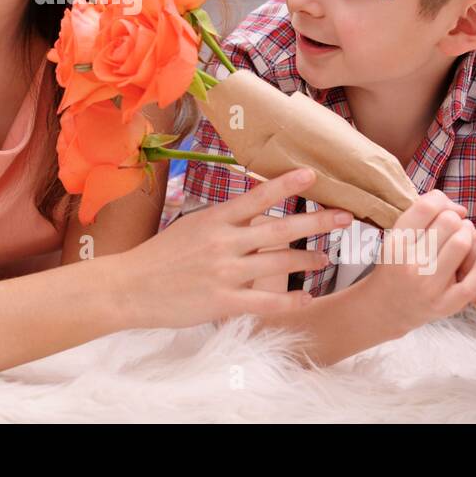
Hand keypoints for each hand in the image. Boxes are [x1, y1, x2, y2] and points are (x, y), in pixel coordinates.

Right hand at [117, 167, 354, 329]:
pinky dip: (289, 300)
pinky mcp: (223, 301)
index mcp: (214, 219)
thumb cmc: (159, 256)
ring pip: (278, 264)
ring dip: (308, 260)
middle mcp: (223, 242)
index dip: (286, 185)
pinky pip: (265, 301)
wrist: (129, 287)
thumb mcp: (190, 226)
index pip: (256, 196)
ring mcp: (224, 273)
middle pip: (279, 229)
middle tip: (345, 217)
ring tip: (328, 258)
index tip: (311, 174)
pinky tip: (307, 298)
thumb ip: (223, 220)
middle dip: (316, 222)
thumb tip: (251, 208)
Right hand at [365, 189, 475, 335]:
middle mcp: (410, 263)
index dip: (442, 201)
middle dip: (455, 220)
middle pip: (448, 221)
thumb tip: (460, 209)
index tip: (445, 210)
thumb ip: (422, 217)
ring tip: (463, 241)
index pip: (427, 207)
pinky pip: (474, 279)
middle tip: (453, 229)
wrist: (386, 308)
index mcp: (396, 243)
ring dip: (468, 236)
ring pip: (462, 243)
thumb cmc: (396, 266)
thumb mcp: (396, 237)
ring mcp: (429, 285)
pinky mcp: (446, 304)